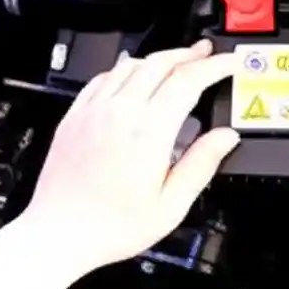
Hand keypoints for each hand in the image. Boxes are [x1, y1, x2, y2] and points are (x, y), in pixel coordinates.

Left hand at [15, 40, 239, 277]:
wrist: (58, 234)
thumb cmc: (109, 226)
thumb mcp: (170, 206)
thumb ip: (201, 165)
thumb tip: (225, 138)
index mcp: (147, 132)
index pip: (188, 80)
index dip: (215, 66)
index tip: (230, 63)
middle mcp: (119, 113)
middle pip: (160, 63)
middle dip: (190, 55)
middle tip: (208, 54)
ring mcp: (93, 111)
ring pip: (130, 64)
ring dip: (159, 59)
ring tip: (176, 63)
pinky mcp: (75, 116)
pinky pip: (102, 78)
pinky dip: (125, 69)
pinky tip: (132, 76)